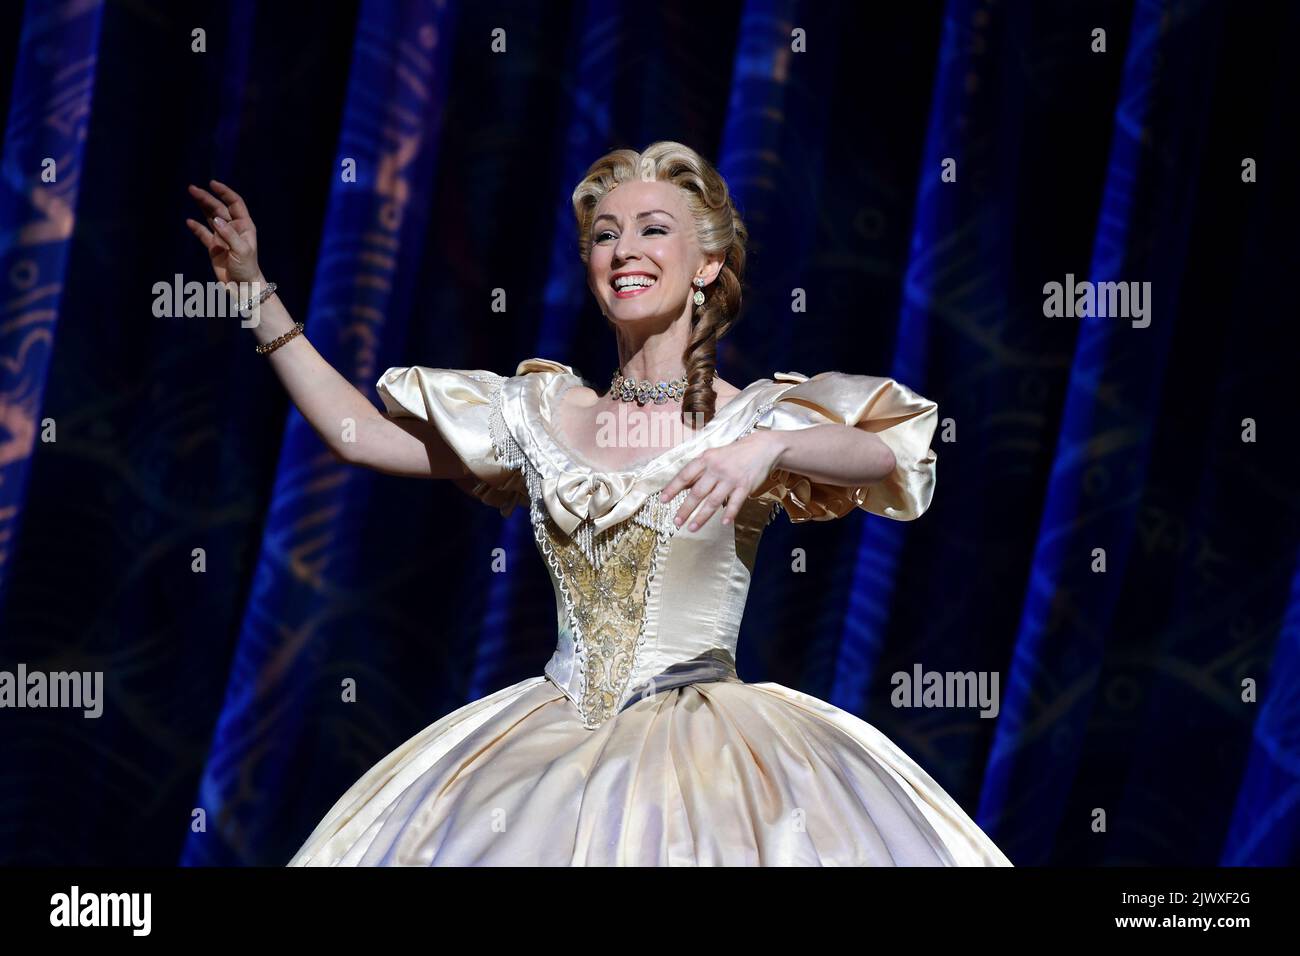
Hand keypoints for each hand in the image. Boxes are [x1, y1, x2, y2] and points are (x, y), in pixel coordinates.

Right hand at [185, 179, 261, 284]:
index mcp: (244, 226)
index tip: (212, 184)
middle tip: (192, 189)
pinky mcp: (213, 247)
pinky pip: (203, 233)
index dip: (224, 192)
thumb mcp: (241, 250)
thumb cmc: (247, 267)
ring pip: (210, 217)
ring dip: (201, 206)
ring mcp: (222, 236)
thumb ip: (229, 235)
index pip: (235, 203)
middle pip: (219, 208)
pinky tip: (189, 221)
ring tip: (191, 194)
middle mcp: (233, 228)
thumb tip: (216, 220)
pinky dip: (196, 227)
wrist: (242, 286)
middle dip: (207, 197)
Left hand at [657, 430, 783, 530]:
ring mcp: (731, 478)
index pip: (685, 475)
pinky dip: (729, 513)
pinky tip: (724, 523)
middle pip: (697, 492)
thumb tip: (681, 485)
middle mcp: (717, 469)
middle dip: (685, 509)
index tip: (663, 500)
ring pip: (713, 501)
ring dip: (702, 517)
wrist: (762, 448)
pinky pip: (735, 503)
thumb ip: (698, 470)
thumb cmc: (734, 454)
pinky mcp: (745, 486)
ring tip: (692, 528)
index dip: (672, 488)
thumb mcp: (713, 456)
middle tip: (676, 522)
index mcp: (706, 459)